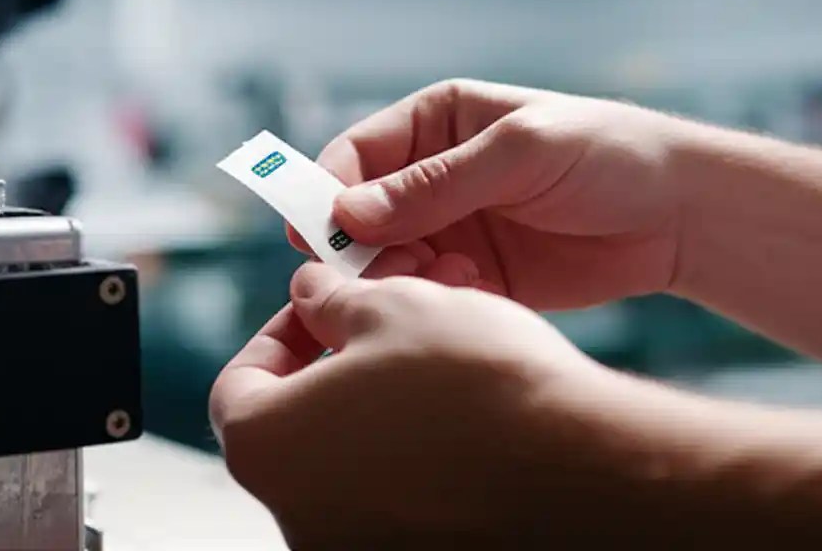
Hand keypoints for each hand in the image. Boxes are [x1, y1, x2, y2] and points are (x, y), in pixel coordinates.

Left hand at [209, 261, 619, 547]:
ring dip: (380, 414)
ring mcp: (353, 548)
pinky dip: (417, 462)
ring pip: (351, 468)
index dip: (281, 333)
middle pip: (297, 430)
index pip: (239, 383)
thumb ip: (331, 300)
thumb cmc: (479, 386)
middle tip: (383, 335)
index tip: (319, 311)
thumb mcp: (391, 307)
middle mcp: (297, 515)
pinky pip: (399, 503)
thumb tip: (313, 295)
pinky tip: (464, 424)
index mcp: (265, 445)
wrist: (582, 468)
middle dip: (336, 372)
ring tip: (436, 371)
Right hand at [290, 79, 683, 308]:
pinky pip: (430, 296)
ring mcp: (453, 230)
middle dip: (362, 247)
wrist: (679, 214)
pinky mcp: (477, 278)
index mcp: (436, 124)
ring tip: (447, 278)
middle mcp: (433, 178)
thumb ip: (437, 182)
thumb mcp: (521, 152)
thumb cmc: (607, 154)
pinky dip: (435, 303)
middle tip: (388, 270)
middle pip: (361, 217)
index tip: (317, 234)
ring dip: (399, 279)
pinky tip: (472, 295)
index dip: (327, 191)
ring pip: (389, 264)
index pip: (355, 155)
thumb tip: (350, 211)